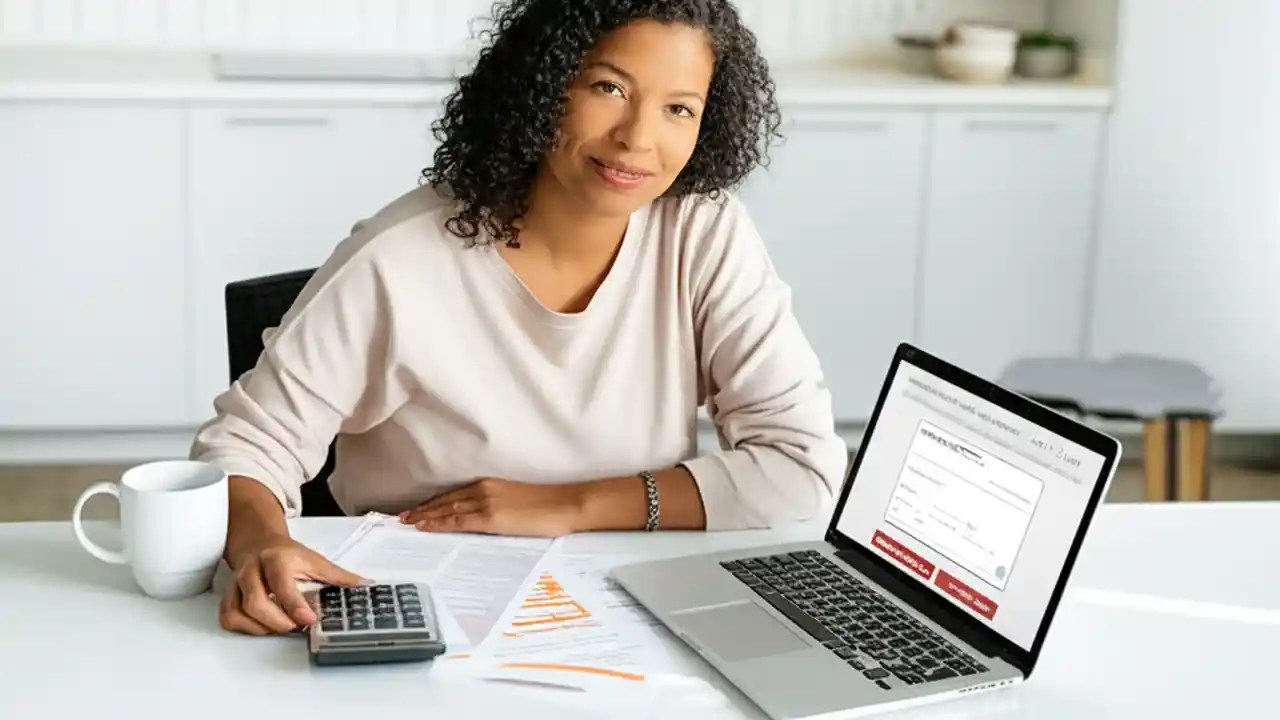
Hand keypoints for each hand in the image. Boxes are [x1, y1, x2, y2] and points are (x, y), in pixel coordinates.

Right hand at [218, 534, 365, 635]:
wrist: (257, 541)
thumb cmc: (287, 554)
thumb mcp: (314, 560)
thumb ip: (338, 576)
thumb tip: (364, 585)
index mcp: (276, 558)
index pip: (281, 583)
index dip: (293, 605)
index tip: (309, 621)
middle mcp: (253, 570)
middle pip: (255, 602)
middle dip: (277, 622)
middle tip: (296, 627)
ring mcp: (237, 584)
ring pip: (238, 612)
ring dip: (261, 628)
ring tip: (282, 626)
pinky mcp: (228, 595)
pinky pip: (228, 617)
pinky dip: (245, 628)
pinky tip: (263, 626)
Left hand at [399, 477, 584, 537]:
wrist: (565, 504)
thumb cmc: (548, 505)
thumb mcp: (517, 501)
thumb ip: (498, 505)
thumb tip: (485, 518)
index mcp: (490, 484)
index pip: (454, 493)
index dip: (434, 502)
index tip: (417, 508)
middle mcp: (484, 489)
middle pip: (445, 499)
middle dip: (423, 508)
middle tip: (401, 517)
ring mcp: (486, 502)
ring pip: (447, 509)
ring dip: (424, 515)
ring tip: (407, 522)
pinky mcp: (491, 517)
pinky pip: (458, 520)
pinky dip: (438, 523)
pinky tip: (424, 526)